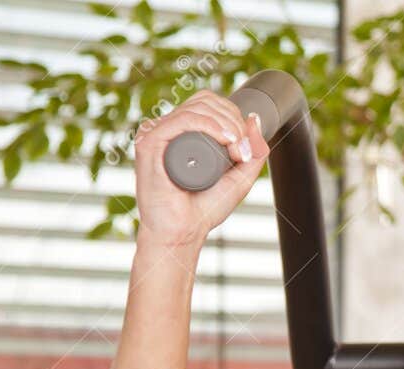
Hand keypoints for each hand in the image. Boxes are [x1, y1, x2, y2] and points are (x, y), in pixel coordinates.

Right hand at [131, 90, 269, 254]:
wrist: (183, 232)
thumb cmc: (204, 209)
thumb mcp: (240, 178)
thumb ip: (253, 152)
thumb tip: (254, 118)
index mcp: (183, 132)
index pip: (209, 104)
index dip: (233, 116)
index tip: (245, 146)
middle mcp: (168, 129)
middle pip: (204, 101)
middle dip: (232, 119)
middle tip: (242, 149)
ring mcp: (157, 134)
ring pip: (196, 108)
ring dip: (225, 123)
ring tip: (236, 148)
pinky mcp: (149, 142)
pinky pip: (181, 120)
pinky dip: (207, 124)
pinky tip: (224, 138)